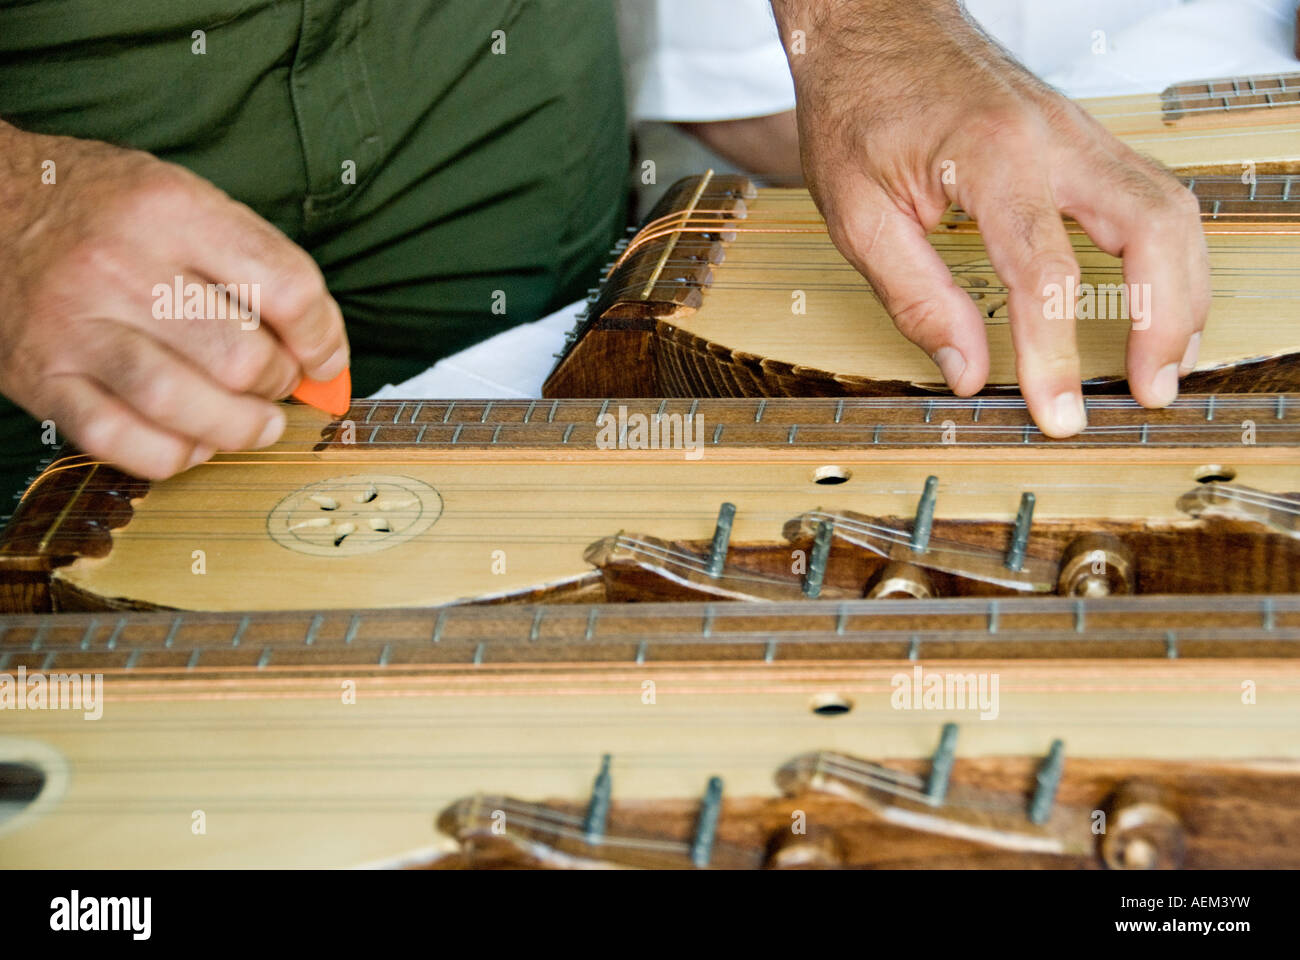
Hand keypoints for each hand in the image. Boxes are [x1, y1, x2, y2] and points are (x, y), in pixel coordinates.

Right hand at [0, 122, 348, 477]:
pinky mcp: (40, 378)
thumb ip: (256, 264)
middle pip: (241, 357)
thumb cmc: (101, 207)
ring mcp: (75, 327)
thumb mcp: (182, 197)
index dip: (323, 337)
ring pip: (184, 405)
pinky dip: (173, 455)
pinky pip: (120, 441)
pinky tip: (192, 440)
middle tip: (277, 382)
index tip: (324, 357)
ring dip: (239, 428)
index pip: (285, 288)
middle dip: (280, 383)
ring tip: (252, 422)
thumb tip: (322, 352)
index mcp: (170, 211)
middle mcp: (120, 266)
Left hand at [771, 0, 1209, 436]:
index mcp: (991, 156)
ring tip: (1167, 363)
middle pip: (1152, 226)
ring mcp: (1078, 132)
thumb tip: (966, 370)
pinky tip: (1157, 302)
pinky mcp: (1082, 139)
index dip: (1056, 353)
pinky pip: (1152, 196)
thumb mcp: (857, 213)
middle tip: (1149, 393)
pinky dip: (1168, 256)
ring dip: (1181, 290)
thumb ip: (915, 296)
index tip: (1059, 413)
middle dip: (1164, 318)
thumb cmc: (857, 108)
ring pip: (1171, 208)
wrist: (873, 26)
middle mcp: (1054, 137)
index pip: (1045, 270)